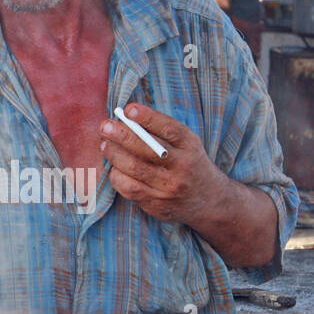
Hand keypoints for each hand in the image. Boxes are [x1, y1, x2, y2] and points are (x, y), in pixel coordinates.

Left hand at [99, 103, 227, 226]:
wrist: (209, 201)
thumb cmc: (190, 164)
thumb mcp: (187, 144)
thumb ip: (161, 132)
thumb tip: (126, 118)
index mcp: (190, 145)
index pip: (169, 129)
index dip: (148, 118)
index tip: (129, 109)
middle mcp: (182, 166)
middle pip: (148, 149)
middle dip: (122, 136)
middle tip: (105, 126)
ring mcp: (170, 187)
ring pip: (135, 169)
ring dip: (114, 154)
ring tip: (104, 145)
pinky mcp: (158, 204)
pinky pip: (130, 189)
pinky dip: (117, 176)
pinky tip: (114, 168)